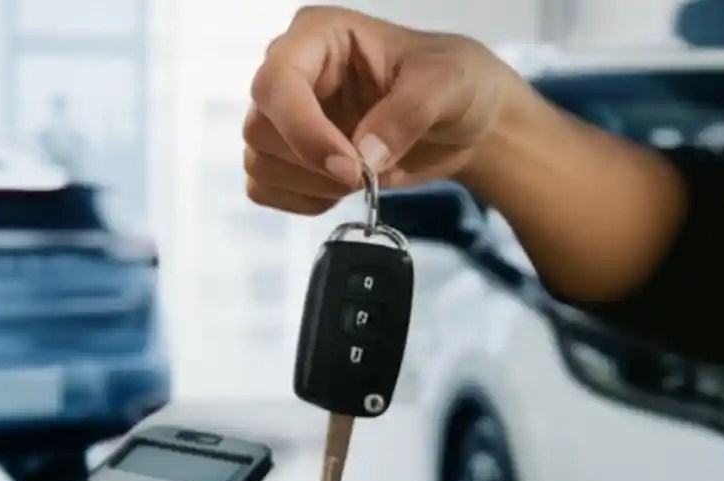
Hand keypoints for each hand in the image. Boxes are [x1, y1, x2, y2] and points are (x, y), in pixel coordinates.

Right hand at [244, 6, 521, 213]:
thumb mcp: (448, 84)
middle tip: (365, 174)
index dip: (304, 131)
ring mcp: (286, 117)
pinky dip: (302, 201)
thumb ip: (408, 112)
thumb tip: (363, 155)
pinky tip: (342, 190)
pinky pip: (265, 188)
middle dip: (311, 163)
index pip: (276, 83)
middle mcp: (293, 72)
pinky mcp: (288, 156)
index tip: (351, 166)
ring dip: (310, 185)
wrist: (465, 122)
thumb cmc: (457, 83)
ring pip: (258, 162)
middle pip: (259, 128)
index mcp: (320, 36)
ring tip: (361, 176)